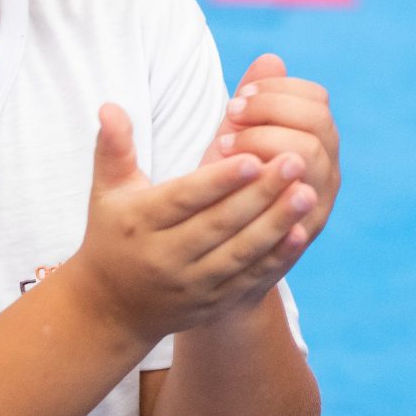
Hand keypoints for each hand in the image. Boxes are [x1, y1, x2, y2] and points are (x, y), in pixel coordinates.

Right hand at [64, 103, 316, 346]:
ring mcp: (190, 283)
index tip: (252, 157)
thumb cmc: (113, 233)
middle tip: (295, 160)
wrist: (111, 308)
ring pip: (239, 252)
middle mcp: (165, 256)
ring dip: (275, 224)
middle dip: (259, 193)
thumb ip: (113, 148)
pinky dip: (275, 259)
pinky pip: (247, 279)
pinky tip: (300, 232)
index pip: (183, 199)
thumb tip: (110, 106)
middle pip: (218, 223)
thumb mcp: (107, 192)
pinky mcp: (211, 302)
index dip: (218, 180)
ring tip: (308, 192)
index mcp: (141, 223)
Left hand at [204, 53, 339, 246]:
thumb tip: (271, 60)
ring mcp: (319, 201)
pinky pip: (295, 203)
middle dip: (270, 111)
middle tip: (229, 116)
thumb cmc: (232, 182)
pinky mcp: (301, 234)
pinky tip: (235, 178)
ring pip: (307, 157)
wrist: (226, 246)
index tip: (238, 97)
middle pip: (318, 122)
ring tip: (222, 147)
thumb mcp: (240, 137)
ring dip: (263, 143)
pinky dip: (270, 189)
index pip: (316, 99)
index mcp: (318, 139)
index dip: (277, 91)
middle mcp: (327, 168)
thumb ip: (255, 100)